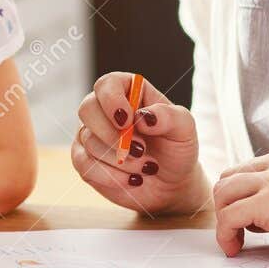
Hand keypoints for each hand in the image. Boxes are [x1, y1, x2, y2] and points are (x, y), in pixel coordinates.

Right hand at [73, 72, 205, 214]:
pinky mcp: (85, 160)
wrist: (172, 182)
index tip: (128, 122)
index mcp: (127, 91)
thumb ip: (169, 116)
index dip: (112, 101)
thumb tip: (143, 116)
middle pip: (87, 109)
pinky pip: (84, 165)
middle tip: (140, 150)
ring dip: (121, 160)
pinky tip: (131, 179)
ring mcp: (90, 134)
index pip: (106, 85)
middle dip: (113, 135)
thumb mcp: (184, 129)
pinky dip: (111, 176)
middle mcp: (103, 109)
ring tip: (145, 167)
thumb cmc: (176, 148)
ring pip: (89, 141)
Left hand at [212, 143, 268, 267]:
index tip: (250, 224)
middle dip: (227, 206)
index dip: (242, 198)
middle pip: (229, 178)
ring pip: (223, 193)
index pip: (247, 170)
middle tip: (240, 233)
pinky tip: (237, 249)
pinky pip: (229, 215)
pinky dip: (226, 234)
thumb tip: (255, 211)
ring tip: (238, 242)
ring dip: (224, 220)